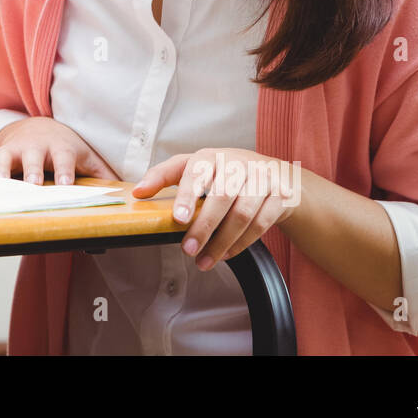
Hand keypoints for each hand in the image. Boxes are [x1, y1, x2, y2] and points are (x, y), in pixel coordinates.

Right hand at [0, 116, 118, 184]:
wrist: (37, 127)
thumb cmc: (64, 148)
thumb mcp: (84, 156)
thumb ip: (101, 173)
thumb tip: (125, 190)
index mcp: (58, 148)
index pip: (64, 159)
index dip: (65, 171)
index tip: (66, 185)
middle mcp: (34, 148)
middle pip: (32, 159)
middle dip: (31, 171)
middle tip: (32, 185)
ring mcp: (13, 151)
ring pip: (3, 159)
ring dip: (0, 171)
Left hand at [132, 148, 298, 270]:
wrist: (273, 172)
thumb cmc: (223, 171)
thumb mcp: (193, 166)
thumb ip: (164, 176)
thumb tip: (138, 192)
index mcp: (211, 156)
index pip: (196, 171)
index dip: (186, 195)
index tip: (177, 219)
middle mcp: (238, 164)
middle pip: (222, 197)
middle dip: (204, 227)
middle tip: (188, 250)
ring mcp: (262, 179)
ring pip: (243, 214)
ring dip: (222, 242)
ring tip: (204, 260)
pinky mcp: (279, 196)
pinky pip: (260, 224)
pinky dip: (241, 243)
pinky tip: (225, 254)